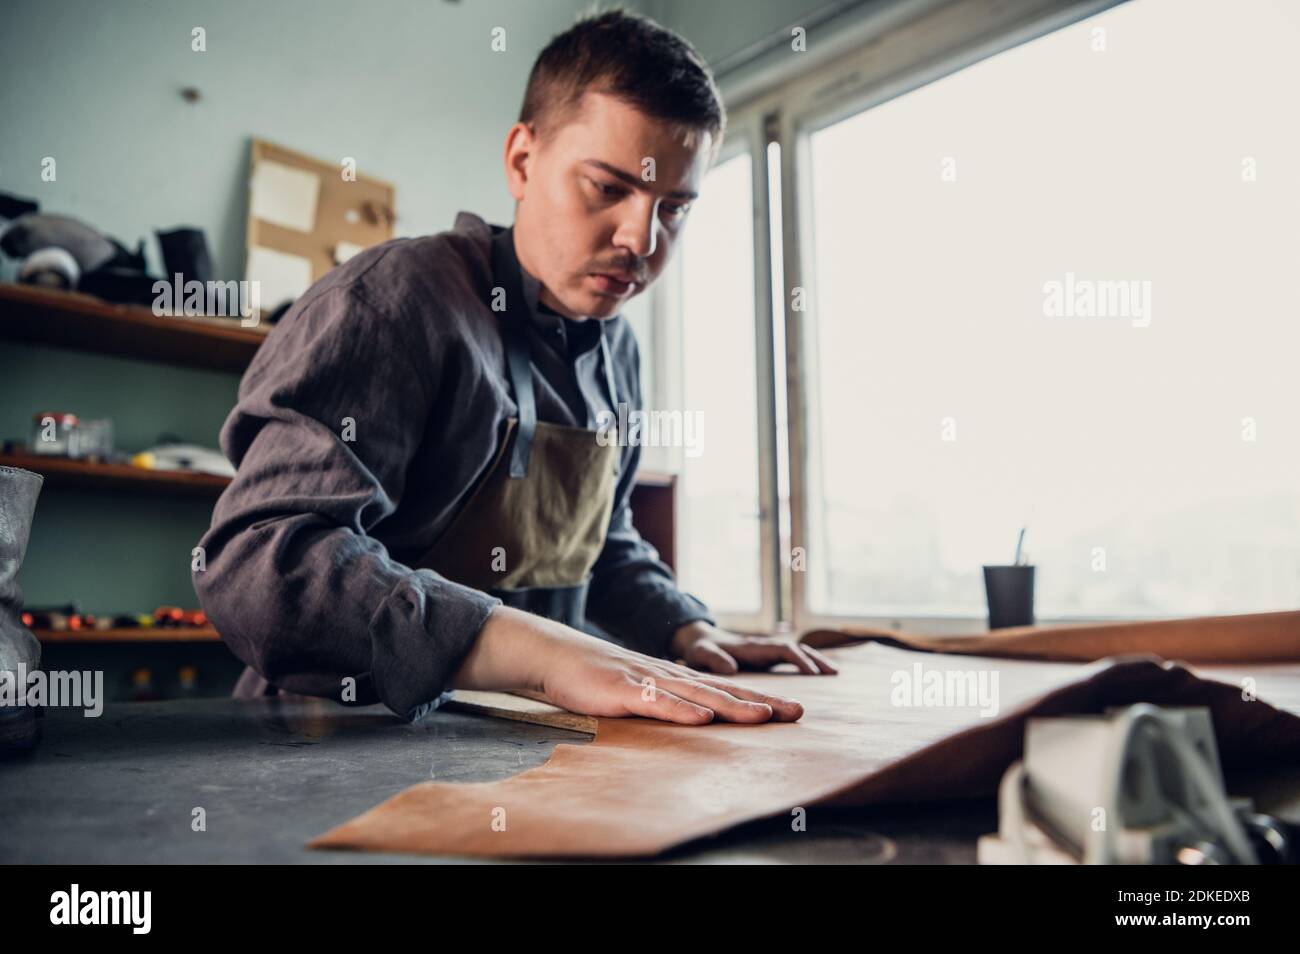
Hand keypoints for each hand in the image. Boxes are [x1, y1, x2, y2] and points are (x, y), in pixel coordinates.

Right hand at [452, 606, 803, 724]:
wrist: (552, 655)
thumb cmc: (593, 677)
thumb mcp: (637, 691)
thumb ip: (664, 703)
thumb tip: (694, 720)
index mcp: (673, 680)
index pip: (724, 692)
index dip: (760, 701)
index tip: (793, 711)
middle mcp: (667, 677)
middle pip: (722, 693)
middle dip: (762, 704)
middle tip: (799, 712)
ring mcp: (646, 681)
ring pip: (696, 697)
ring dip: (732, 707)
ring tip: (765, 717)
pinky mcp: (622, 690)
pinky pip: (656, 703)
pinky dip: (681, 711)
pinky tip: (703, 719)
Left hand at [669, 621, 837, 675]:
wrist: (699, 639)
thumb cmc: (700, 649)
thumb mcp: (701, 654)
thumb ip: (713, 659)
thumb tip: (731, 669)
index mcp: (751, 646)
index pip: (782, 649)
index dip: (799, 660)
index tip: (814, 674)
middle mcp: (763, 645)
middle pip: (795, 648)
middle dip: (815, 659)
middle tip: (834, 674)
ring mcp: (766, 650)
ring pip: (796, 651)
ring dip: (815, 659)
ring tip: (834, 673)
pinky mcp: (766, 656)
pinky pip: (790, 657)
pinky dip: (806, 662)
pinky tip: (818, 674)